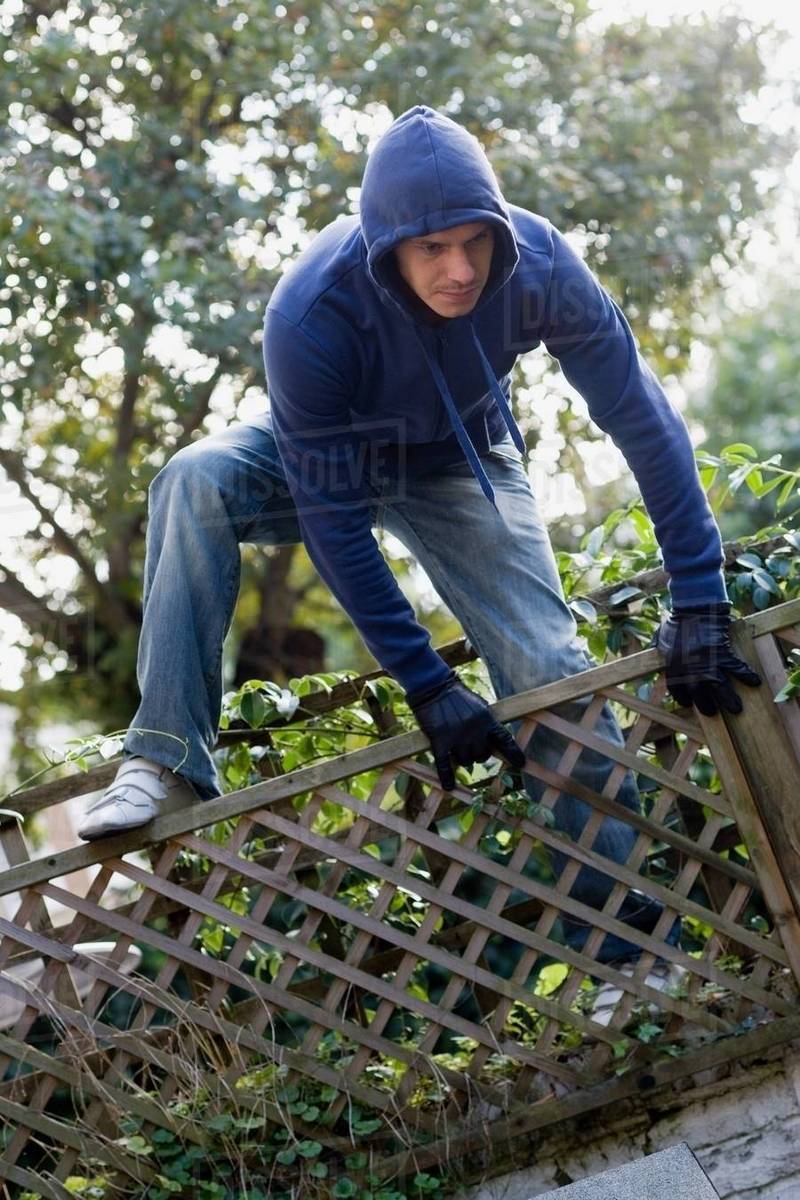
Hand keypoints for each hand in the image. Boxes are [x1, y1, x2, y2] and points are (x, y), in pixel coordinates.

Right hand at [407, 670, 525, 790]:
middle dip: (479, 755)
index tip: (522, 764)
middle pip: (482, 755)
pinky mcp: (440, 741)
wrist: (433, 687)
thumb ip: (486, 722)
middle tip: (472, 749)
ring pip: (466, 761)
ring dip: (463, 759)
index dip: (514, 754)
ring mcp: (457, 737)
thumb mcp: (478, 705)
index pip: (505, 740)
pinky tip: (449, 786)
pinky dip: (447, 776)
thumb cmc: (457, 695)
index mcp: (486, 720)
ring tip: (457, 751)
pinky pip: (444, 764)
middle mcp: (474, 731)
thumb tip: (492, 738)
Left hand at [653, 603, 760, 716]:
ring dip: (729, 700)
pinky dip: (746, 676)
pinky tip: (754, 682)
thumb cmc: (676, 622)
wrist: (694, 610)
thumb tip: (652, 648)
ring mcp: (709, 665)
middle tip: (713, 712)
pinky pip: (737, 669)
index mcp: (675, 668)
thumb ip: (658, 646)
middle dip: (707, 706)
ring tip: (737, 709)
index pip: (678, 692)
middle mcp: (691, 672)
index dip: (685, 699)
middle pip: (700, 696)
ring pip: (721, 689)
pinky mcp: (723, 655)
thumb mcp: (661, 636)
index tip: (690, 704)